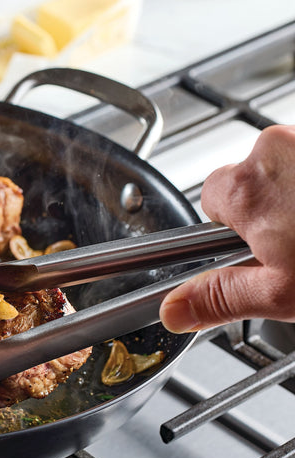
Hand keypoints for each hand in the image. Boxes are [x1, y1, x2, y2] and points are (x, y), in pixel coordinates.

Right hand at [160, 124, 294, 331]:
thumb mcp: (284, 292)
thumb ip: (221, 298)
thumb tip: (173, 309)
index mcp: (245, 187)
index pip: (211, 199)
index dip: (232, 230)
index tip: (255, 248)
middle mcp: (273, 147)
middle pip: (251, 181)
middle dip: (269, 211)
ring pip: (288, 169)